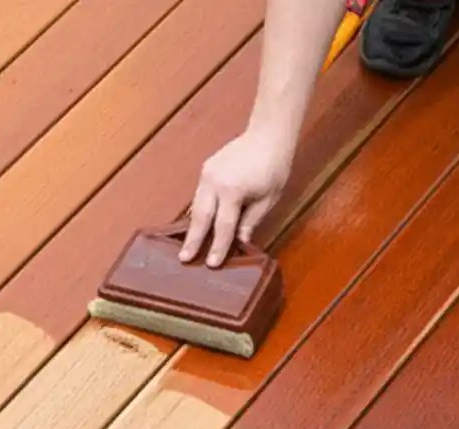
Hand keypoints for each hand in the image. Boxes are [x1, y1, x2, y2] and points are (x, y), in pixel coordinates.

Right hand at [180, 128, 292, 266]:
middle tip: (184, 259)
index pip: (223, 226)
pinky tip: (196, 224)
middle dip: (193, 240)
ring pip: (196, 206)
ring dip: (192, 226)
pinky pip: (199, 195)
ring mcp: (207, 174)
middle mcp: (214, 182)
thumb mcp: (268, 199)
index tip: (212, 264)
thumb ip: (251, 221)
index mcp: (232, 191)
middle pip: (201, 217)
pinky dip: (198, 211)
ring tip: (187, 246)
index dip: (218, 246)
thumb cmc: (274, 167)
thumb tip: (239, 241)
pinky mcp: (206, 169)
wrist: (268, 135)